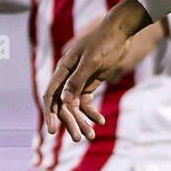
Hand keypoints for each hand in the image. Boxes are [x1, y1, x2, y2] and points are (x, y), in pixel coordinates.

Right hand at [42, 0, 151, 141]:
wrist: (121, 32)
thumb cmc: (104, 42)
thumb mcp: (92, 61)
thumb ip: (77, 81)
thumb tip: (64, 101)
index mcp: (63, 69)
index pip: (51, 95)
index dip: (50, 114)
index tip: (52, 131)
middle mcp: (67, 76)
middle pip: (63, 104)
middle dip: (70, 122)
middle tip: (78, 138)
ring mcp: (79, 80)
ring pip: (76, 105)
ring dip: (82, 120)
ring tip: (91, 135)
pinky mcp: (90, 82)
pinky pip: (87, 101)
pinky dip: (92, 112)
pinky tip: (100, 121)